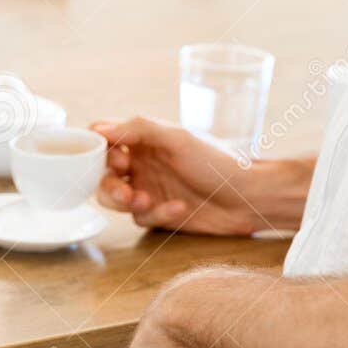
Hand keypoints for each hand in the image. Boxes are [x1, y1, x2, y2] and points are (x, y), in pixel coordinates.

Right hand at [90, 116, 306, 234]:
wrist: (248, 197)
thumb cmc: (217, 161)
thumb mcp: (178, 139)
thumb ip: (138, 129)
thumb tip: (99, 129)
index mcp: (143, 139)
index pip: (102, 139)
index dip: (99, 150)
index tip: (115, 159)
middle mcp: (141, 163)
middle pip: (102, 174)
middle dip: (109, 185)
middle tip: (126, 192)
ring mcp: (148, 188)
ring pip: (115, 200)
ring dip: (126, 202)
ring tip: (144, 201)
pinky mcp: (158, 213)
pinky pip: (142, 218)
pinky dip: (157, 214)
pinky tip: (179, 208)